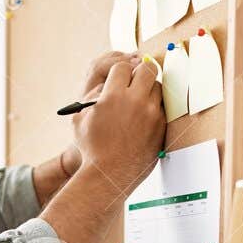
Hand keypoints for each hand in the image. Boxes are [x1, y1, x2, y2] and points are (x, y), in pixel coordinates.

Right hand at [71, 55, 165, 194]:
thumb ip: (92, 97)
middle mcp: (134, 101)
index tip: (120, 76)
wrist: (109, 176)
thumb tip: (105, 84)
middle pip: (147, 68)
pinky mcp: (161, 126)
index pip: (122, 67)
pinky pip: (163, 107)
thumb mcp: (80, 119)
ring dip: (149, 90)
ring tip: (140, 101)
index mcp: (112, 96)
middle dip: (141, 70)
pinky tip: (145, 117)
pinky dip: (155, 108)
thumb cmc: (92, 149)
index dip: (120, 71)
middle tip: (137, 78)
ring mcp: (151, 113)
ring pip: (158, 87)